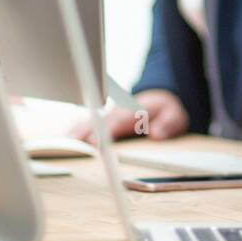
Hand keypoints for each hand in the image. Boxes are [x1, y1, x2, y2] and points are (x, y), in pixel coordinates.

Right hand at [69, 90, 189, 142]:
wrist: (158, 96)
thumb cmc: (164, 110)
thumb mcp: (176, 115)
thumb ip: (169, 123)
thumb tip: (157, 133)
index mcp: (136, 110)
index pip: (120, 119)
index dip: (107, 129)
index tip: (95, 141)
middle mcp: (119, 110)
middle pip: (99, 119)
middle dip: (87, 131)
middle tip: (73, 144)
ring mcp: (110, 113)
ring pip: (91, 119)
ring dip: (78, 130)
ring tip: (65, 142)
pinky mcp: (104, 118)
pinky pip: (89, 121)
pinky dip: (77, 128)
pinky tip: (67, 138)